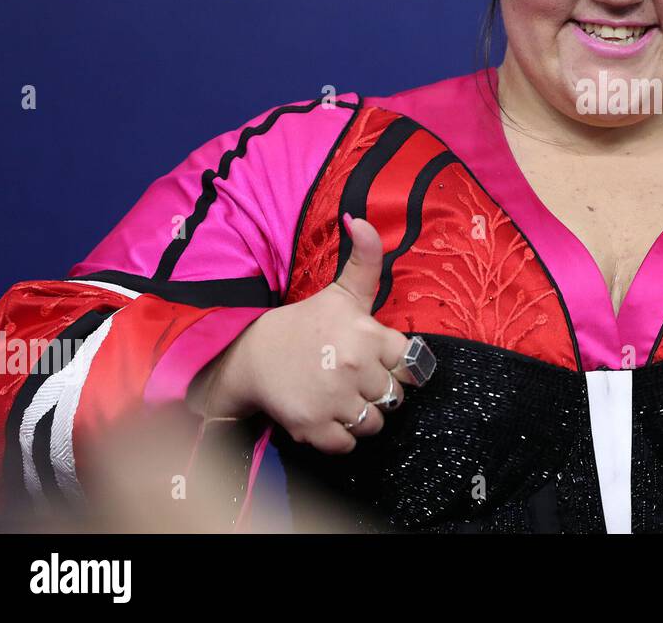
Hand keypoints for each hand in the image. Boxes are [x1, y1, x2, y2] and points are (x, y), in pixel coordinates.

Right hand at [195, 214, 421, 452]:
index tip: (374, 358)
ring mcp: (335, 400)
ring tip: (340, 396)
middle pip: (395, 397)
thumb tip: (361, 218)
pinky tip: (325, 415)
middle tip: (352, 378)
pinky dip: (339, 438)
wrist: (251, 355)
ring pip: (375, 424)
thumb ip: (365, 259)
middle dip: (378, 391)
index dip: (394, 365)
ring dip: (362, 416)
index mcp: (369, 335)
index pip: (411, 365)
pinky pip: (347, 445)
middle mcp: (356, 368)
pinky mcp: (313, 427)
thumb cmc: (305, 324)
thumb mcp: (342, 292)